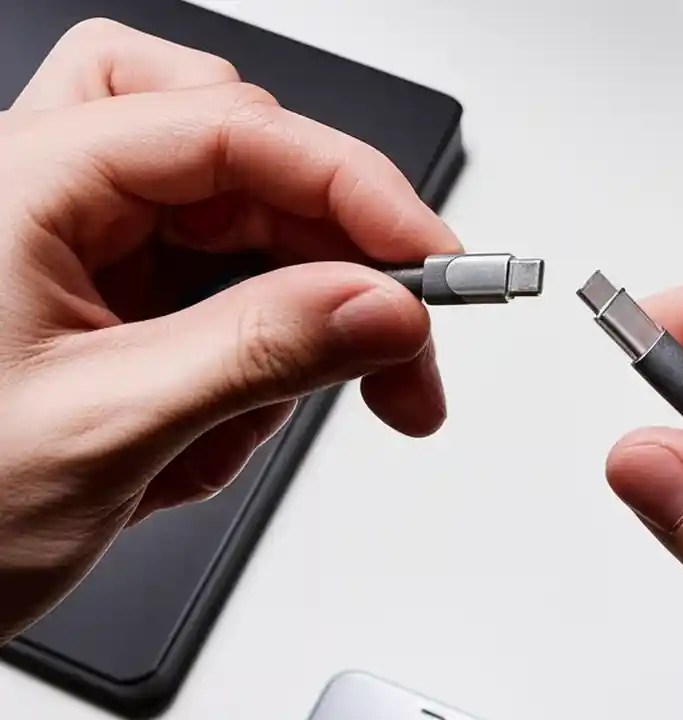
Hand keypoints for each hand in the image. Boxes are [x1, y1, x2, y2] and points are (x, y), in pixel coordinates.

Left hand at [0, 20, 456, 639]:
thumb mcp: (107, 429)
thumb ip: (259, 355)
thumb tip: (384, 306)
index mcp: (23, 186)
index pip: (227, 128)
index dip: (348, 184)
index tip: (431, 257)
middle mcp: (56, 193)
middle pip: (250, 157)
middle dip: (335, 252)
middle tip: (395, 333)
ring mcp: (89, 242)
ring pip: (250, 220)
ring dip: (295, 312)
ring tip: (254, 422)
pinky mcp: (118, 293)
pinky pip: (232, 286)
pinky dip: (259, 353)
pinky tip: (214, 427)